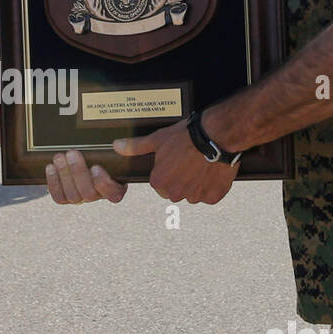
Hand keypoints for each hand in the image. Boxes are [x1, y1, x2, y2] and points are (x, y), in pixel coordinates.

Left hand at [44, 149, 126, 204]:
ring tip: (59, 157)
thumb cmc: (101, 154)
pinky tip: (51, 167)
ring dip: (65, 175)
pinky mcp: (67, 199)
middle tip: (72, 153)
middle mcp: (99, 196)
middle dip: (78, 172)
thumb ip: (112, 151)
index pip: (113, 193)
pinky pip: (59, 197)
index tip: (96, 167)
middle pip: (89, 193)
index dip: (103, 183)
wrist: (84, 159)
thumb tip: (115, 144)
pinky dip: (54, 182)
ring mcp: (82, 199)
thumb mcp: (109, 151)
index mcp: (115, 188)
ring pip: (73, 196)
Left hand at [115, 120, 237, 204]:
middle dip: (182, 180)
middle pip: (177, 191)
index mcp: (159, 182)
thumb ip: (136, 146)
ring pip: (194, 194)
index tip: (176, 161)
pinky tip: (212, 171)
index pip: (160, 183)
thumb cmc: (186, 136)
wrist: (216, 136)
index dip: (169, 171)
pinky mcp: (212, 197)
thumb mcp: (158, 139)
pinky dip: (212, 186)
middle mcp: (175, 194)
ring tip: (202, 164)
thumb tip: (117, 146)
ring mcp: (195, 197)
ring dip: (197, 184)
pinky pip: (210, 195)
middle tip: (189, 162)